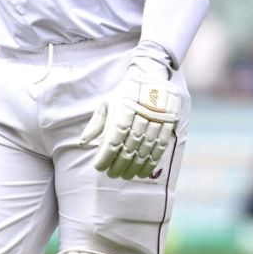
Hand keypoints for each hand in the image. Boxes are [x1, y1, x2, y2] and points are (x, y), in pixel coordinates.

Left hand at [81, 63, 181, 179]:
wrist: (151, 76)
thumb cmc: (124, 93)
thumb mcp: (107, 103)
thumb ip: (96, 123)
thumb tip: (83, 142)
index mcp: (123, 108)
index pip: (113, 138)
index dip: (106, 155)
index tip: (99, 167)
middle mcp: (140, 113)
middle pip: (129, 146)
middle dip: (119, 164)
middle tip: (112, 175)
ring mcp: (157, 118)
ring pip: (145, 148)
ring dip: (135, 166)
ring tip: (126, 176)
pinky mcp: (169, 121)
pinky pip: (161, 146)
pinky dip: (152, 161)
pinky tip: (143, 172)